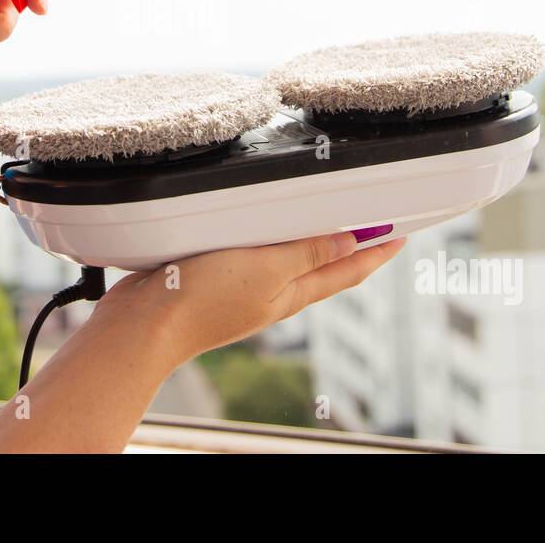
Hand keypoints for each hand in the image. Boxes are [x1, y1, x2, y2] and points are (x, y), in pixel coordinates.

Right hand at [92, 233, 407, 367]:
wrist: (142, 327)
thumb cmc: (202, 299)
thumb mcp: (266, 268)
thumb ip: (307, 252)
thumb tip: (352, 242)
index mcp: (291, 293)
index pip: (348, 270)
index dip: (378, 250)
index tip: (402, 231)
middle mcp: (273, 294)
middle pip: (324, 266)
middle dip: (351, 245)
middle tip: (374, 221)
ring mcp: (243, 289)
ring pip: (289, 260)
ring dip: (312, 240)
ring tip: (328, 218)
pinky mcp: (214, 279)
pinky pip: (254, 254)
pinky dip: (271, 239)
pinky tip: (261, 227)